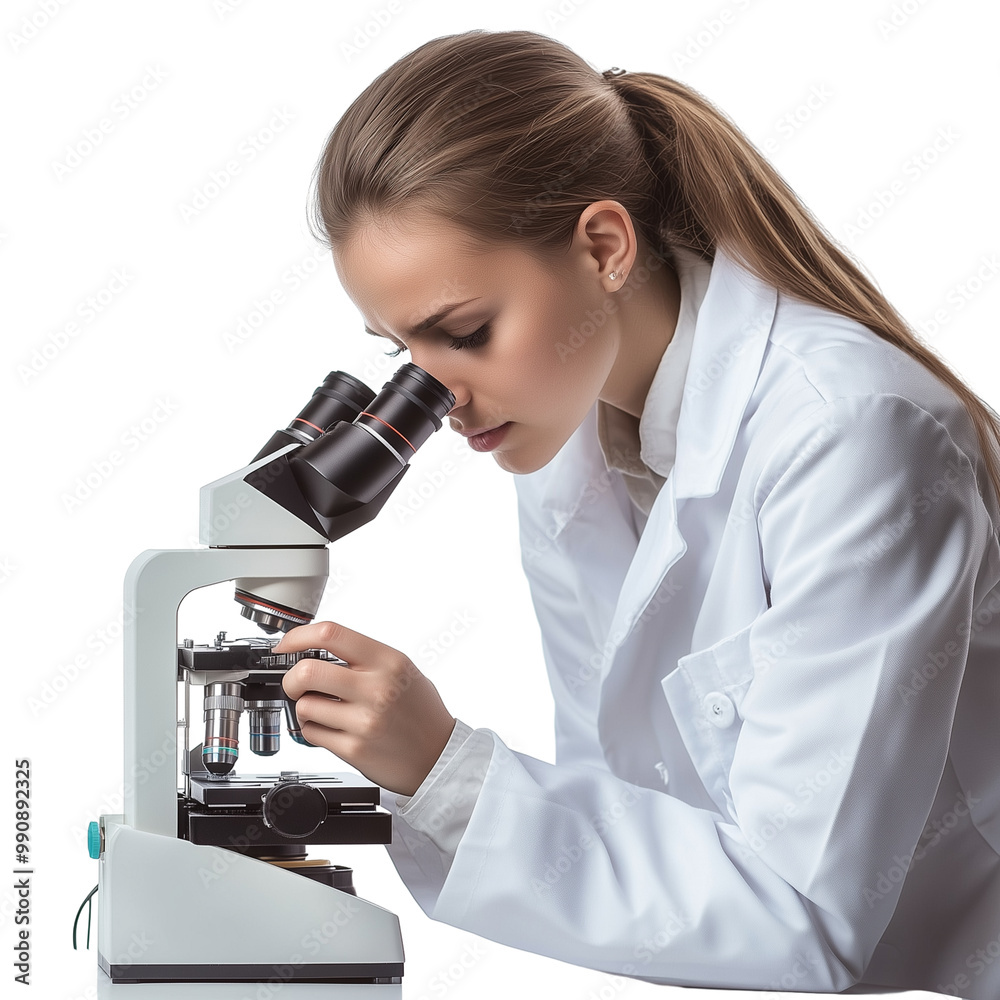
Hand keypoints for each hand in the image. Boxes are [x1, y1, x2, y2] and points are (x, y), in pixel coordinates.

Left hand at [275, 620, 455, 796]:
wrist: (439, 756)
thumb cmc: (421, 712)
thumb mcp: (403, 670)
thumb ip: (365, 658)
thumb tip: (317, 649)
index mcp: (388, 661)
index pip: (331, 634)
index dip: (299, 636)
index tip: (286, 644)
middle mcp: (377, 688)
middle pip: (307, 671)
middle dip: (291, 677)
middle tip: (296, 682)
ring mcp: (364, 720)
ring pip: (304, 705)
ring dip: (305, 707)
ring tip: (323, 710)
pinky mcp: (354, 749)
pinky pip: (311, 733)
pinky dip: (313, 729)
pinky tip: (331, 728)